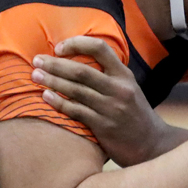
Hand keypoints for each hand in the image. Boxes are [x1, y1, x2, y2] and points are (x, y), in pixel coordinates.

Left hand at [33, 36, 164, 166]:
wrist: (152, 144)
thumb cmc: (135, 115)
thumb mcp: (129, 89)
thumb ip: (109, 76)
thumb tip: (77, 62)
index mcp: (125, 75)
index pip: (100, 48)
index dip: (77, 44)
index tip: (59, 48)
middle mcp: (119, 89)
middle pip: (81, 71)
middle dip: (55, 64)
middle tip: (37, 60)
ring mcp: (112, 108)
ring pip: (76, 90)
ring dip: (52, 81)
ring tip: (35, 76)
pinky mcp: (104, 126)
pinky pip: (76, 111)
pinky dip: (58, 102)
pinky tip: (45, 97)